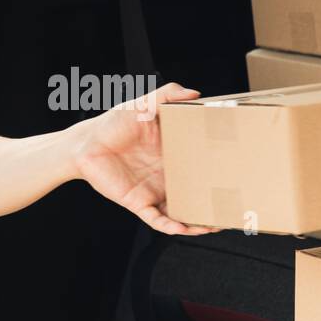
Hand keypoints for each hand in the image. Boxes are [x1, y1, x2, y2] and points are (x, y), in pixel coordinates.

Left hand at [71, 81, 222, 235]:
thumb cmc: (113, 123)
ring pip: (181, 211)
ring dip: (197, 221)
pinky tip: (185, 227)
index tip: (235, 174)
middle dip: (212, 202)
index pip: (199, 165)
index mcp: (172, 153)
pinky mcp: (139, 203)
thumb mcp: (143, 104)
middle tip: (233, 206)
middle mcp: (166, 174)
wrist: (85, 144)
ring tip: (215, 224)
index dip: (216, 171)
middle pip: (195, 192)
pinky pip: (158, 219)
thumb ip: (168, 95)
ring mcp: (153, 190)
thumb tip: (196, 93)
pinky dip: (172, 225)